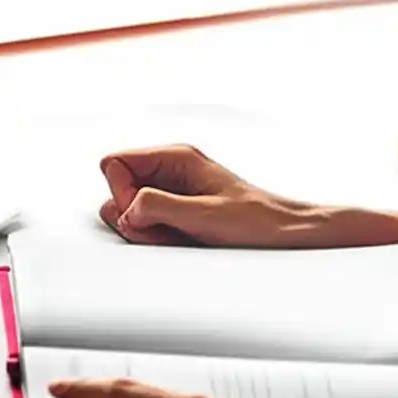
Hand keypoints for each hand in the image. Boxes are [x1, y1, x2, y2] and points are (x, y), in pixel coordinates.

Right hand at [98, 145, 309, 246]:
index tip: (147, 213)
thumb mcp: (204, 215)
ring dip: (145, 230)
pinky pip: (144, 222)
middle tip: (167, 229)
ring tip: (179, 235)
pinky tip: (181, 240)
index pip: (113, 163)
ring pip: (128, 209)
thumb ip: (159, 207)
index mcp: (176, 156)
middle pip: (117, 188)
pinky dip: (155, 236)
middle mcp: (169, 169)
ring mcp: (170, 190)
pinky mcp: (174, 210)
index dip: (121, 193)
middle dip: (133, 216)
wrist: (284, 234)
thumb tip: (126, 209)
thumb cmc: (256, 221)